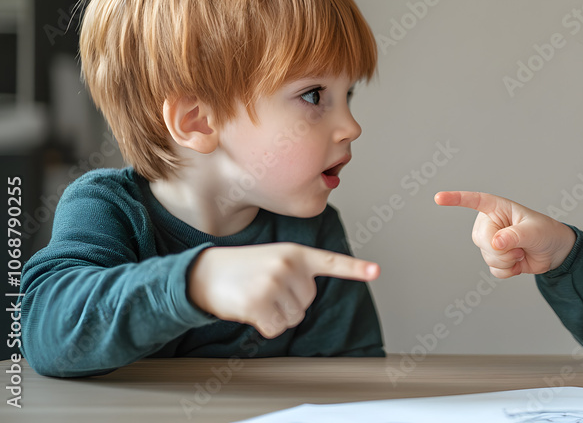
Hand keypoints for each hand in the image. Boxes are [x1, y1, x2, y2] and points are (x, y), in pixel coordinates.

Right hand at [188, 242, 378, 337]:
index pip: (331, 262)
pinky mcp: (259, 303)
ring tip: (256, 296)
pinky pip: (275, 329)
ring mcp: (274, 283)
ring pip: (293, 318)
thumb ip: (297, 272)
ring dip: (276, 315)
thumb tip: (305, 301)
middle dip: (287, 302)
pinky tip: (249, 308)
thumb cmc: (243, 268)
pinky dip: (263, 326)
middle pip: (307, 303)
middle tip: (265, 288)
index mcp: (296, 253)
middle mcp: (288, 266)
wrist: (206, 272)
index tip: (376, 271)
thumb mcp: (274, 259)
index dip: (355, 269)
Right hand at [434, 191, 575, 277]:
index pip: (474, 201)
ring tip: (521, 252)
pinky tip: (518, 264)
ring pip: (487, 257)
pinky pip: (493, 270)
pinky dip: (508, 271)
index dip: (456, 199)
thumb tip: (496, 242)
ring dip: (507, 260)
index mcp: (497, 208)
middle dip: (502, 249)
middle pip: (481, 240)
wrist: (554, 252)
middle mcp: (490, 224)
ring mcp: (491, 242)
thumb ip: (514, 235)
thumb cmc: (546, 232)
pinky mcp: (495, 258)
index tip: (439, 198)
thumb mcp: (533, 231)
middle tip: (520, 246)